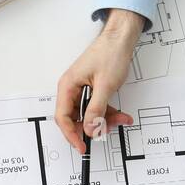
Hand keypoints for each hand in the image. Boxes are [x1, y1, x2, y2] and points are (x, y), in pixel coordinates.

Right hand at [55, 8, 139, 153]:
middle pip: (76, 118)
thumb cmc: (110, 53)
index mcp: (68, 86)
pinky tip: (120, 114)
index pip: (63, 118)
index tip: (82, 146)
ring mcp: (81, 89)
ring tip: (120, 119)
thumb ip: (96, 109)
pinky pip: (96, 106)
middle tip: (107, 130)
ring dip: (104, 119)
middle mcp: (71, 88)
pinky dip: (108, 112)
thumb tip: (89, 128)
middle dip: (93, 126)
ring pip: (88, 114)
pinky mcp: (91, 88)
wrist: (121, 38)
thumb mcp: (105, 86)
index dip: (72, 134)